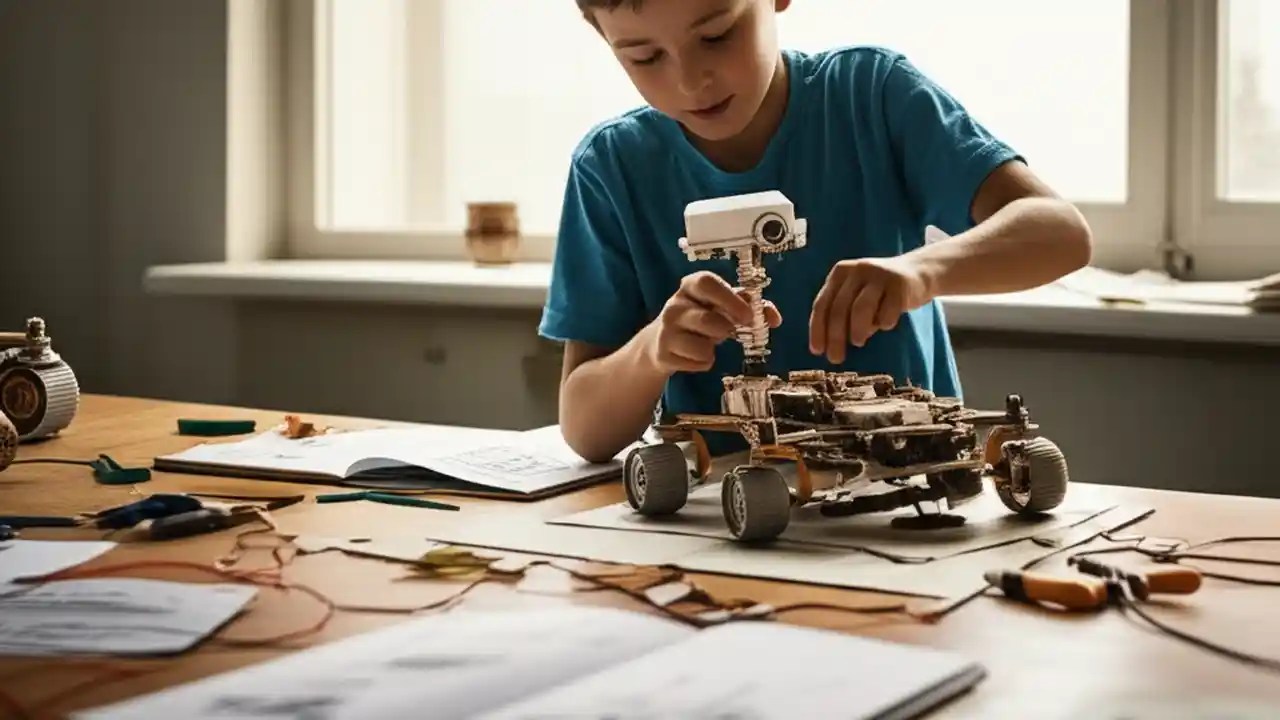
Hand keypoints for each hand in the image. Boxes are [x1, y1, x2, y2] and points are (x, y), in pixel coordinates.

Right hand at [647, 271, 781, 373]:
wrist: (662, 341)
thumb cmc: (701, 317)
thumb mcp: (721, 305)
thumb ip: (749, 305)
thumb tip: (774, 318)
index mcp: (691, 286)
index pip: (706, 283)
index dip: (729, 299)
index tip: (747, 316)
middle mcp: (674, 305)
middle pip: (708, 320)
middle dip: (724, 330)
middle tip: (730, 332)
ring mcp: (666, 330)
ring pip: (702, 347)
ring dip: (712, 348)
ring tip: (706, 342)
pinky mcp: (663, 354)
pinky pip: (697, 363)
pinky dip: (704, 363)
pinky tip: (694, 356)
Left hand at [809, 256, 932, 362]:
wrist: (919, 272)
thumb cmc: (881, 292)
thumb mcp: (857, 294)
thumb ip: (842, 312)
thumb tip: (828, 345)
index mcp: (841, 273)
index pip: (822, 304)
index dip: (817, 329)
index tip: (817, 351)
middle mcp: (857, 270)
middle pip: (839, 308)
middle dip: (835, 337)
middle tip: (836, 358)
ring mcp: (879, 275)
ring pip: (860, 308)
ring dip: (857, 330)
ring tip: (858, 343)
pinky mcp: (900, 284)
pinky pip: (888, 310)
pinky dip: (883, 323)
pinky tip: (885, 326)